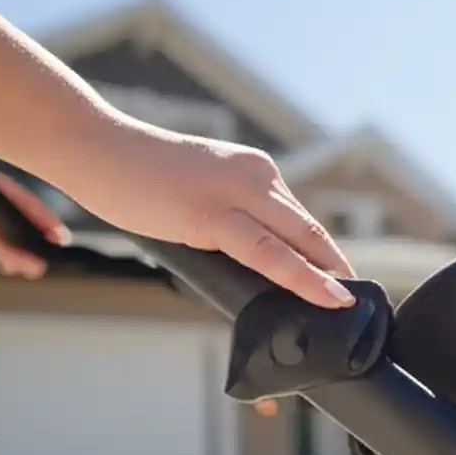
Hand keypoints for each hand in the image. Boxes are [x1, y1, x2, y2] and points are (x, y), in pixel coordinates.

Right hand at [53, 117, 356, 308]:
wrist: (95, 147)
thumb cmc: (138, 177)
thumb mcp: (199, 190)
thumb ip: (228, 219)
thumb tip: (247, 264)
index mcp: (256, 170)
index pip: (299, 218)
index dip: (324, 255)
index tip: (341, 282)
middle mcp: (256, 176)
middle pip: (309, 231)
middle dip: (336, 269)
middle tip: (359, 302)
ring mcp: (236, 193)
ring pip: (299, 242)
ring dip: (329, 278)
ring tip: (350, 307)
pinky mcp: (211, 215)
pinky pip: (269, 253)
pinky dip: (303, 278)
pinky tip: (325, 296)